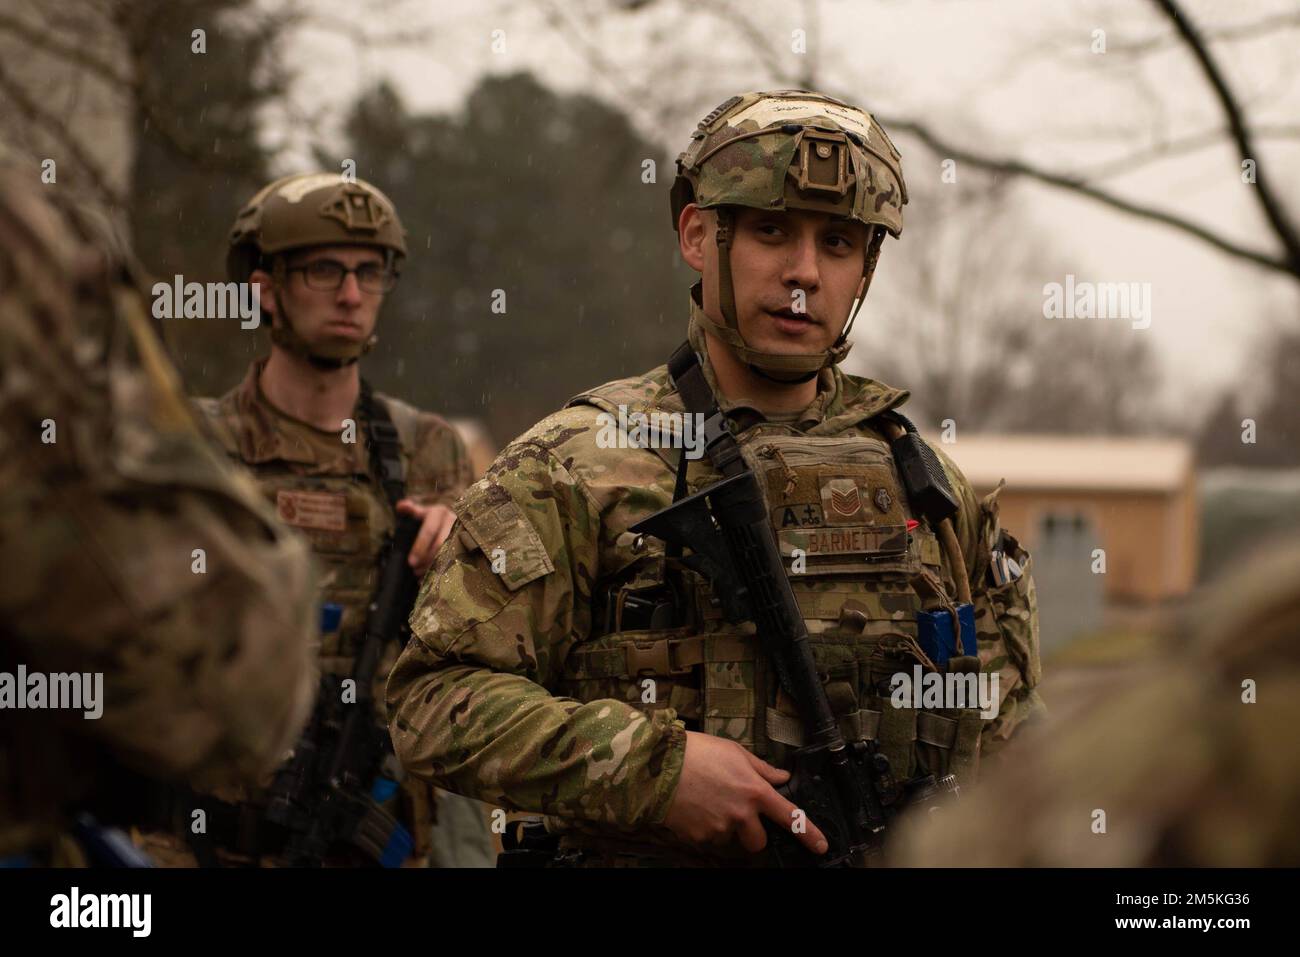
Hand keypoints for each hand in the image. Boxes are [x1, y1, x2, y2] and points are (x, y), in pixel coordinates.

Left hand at [395, 499, 456, 577]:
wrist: (454, 524)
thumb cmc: (433, 520)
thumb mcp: (423, 513)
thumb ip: (411, 510)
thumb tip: (401, 506)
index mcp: (439, 512)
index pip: (429, 531)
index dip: (419, 547)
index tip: (411, 562)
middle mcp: (452, 520)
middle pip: (440, 544)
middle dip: (426, 559)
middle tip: (415, 570)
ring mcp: (462, 532)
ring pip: (448, 553)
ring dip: (433, 566)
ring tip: (421, 573)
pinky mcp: (467, 543)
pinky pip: (456, 559)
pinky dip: (443, 570)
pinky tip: (432, 576)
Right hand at [662, 731, 827, 856]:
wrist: (658, 766)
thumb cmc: (697, 752)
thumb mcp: (734, 751)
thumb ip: (761, 768)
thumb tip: (781, 777)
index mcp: (754, 791)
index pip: (789, 816)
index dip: (808, 833)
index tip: (821, 846)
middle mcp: (740, 814)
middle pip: (758, 841)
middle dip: (752, 833)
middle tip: (737, 814)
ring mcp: (720, 828)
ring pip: (730, 838)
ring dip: (724, 826)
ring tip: (707, 800)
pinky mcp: (700, 837)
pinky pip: (708, 837)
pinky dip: (704, 826)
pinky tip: (694, 807)